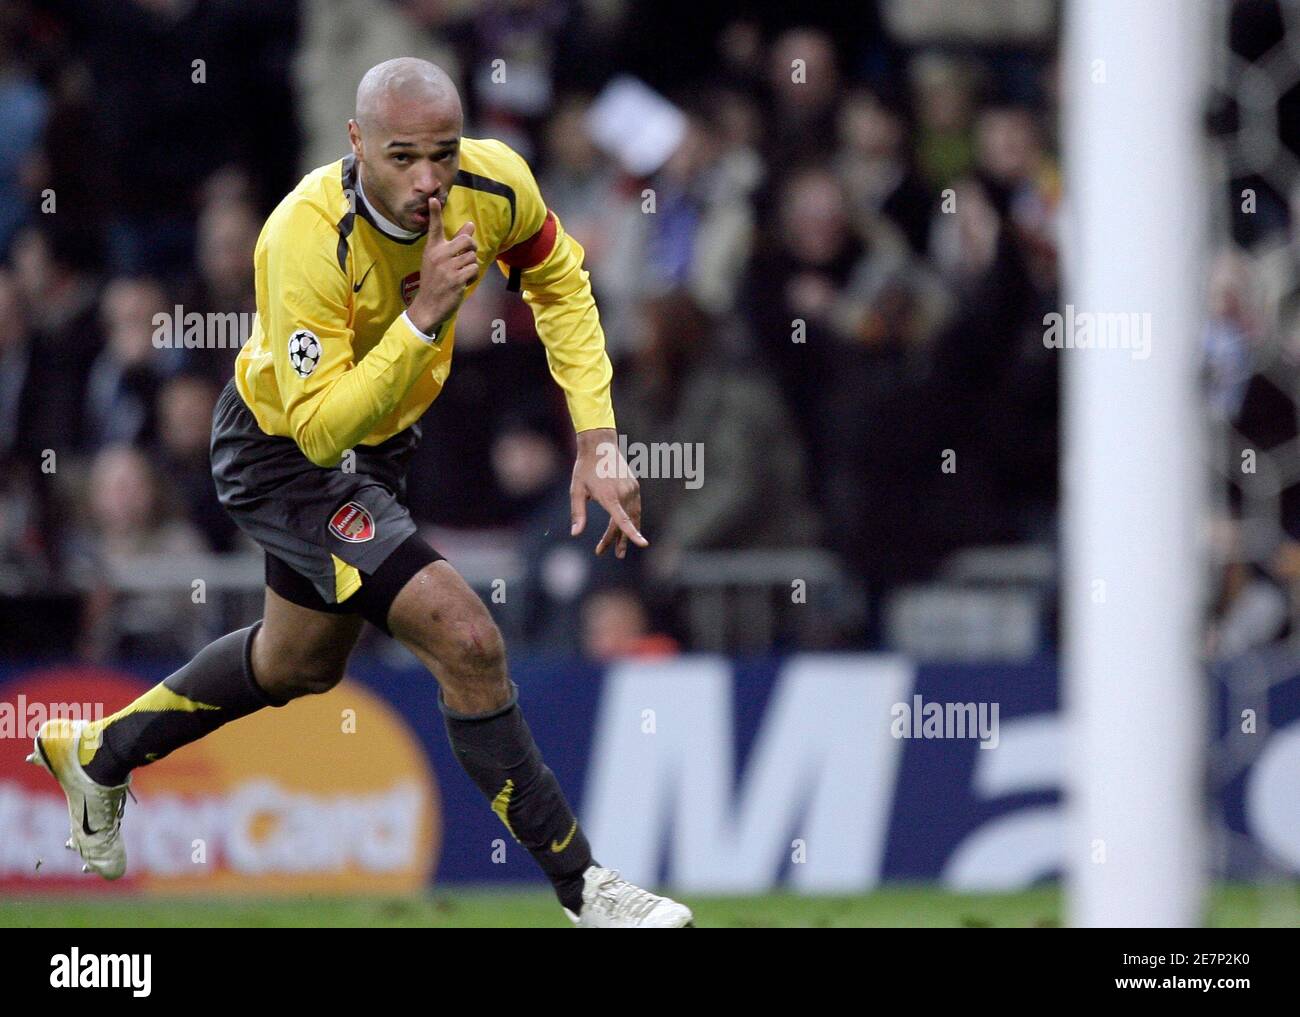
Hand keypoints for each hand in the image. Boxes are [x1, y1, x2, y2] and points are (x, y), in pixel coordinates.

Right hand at [407, 196, 476, 333]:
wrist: (428, 306)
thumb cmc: (435, 281)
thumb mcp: (440, 260)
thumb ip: (456, 242)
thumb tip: (470, 224)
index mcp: (432, 249)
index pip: (434, 228)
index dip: (435, 213)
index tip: (433, 199)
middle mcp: (438, 255)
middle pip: (467, 241)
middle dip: (473, 249)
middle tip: (468, 257)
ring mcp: (447, 267)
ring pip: (472, 257)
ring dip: (472, 266)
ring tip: (462, 274)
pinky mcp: (455, 279)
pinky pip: (474, 269)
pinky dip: (472, 276)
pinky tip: (464, 282)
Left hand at [569, 428, 647, 558]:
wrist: (599, 446)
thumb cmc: (584, 469)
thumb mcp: (576, 491)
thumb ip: (578, 513)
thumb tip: (575, 534)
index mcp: (609, 496)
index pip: (622, 519)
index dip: (632, 534)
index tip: (643, 544)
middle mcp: (623, 493)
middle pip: (623, 523)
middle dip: (616, 541)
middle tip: (608, 554)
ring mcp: (632, 489)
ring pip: (632, 517)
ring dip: (626, 533)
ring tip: (619, 549)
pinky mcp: (635, 486)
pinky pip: (635, 508)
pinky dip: (631, 520)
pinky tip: (625, 529)